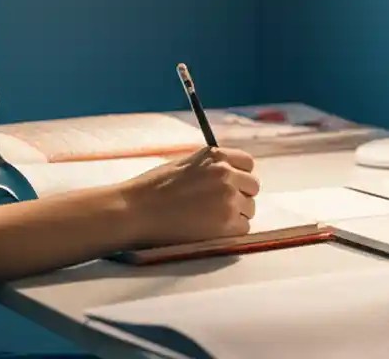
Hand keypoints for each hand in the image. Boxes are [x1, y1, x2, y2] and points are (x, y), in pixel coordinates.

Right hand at [118, 147, 259, 247]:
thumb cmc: (153, 188)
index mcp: (215, 156)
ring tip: (210, 220)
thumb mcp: (184, 165)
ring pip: (249, 209)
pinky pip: (243, 229)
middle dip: (241, 196)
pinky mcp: (227, 223)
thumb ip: (210, 167)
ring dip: (236, 215)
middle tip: (219, 207)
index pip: (248, 164)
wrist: (136, 210)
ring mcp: (228, 198)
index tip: (232, 185)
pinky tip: (209, 231)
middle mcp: (226, 174)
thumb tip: (230, 176)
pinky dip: (230, 232)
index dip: (240, 176)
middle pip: (252, 187)